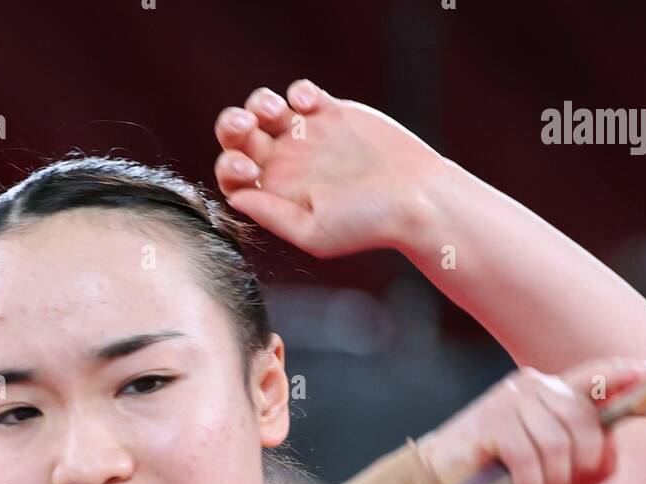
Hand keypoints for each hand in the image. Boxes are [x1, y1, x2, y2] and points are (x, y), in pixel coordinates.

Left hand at [212, 79, 442, 257]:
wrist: (415, 197)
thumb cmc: (367, 224)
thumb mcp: (314, 231)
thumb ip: (272, 216)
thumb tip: (235, 198)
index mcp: (276, 195)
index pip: (233, 177)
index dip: (230, 168)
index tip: (249, 170)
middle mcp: (286, 164)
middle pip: (238, 137)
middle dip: (232, 126)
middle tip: (246, 126)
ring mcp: (307, 137)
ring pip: (263, 109)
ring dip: (259, 103)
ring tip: (278, 113)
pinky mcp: (331, 113)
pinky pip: (301, 93)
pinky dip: (298, 91)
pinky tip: (310, 104)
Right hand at [417, 358, 645, 483]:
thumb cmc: (489, 483)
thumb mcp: (541, 469)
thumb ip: (575, 459)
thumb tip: (610, 458)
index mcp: (544, 392)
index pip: (593, 375)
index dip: (623, 373)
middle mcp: (530, 386)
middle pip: (585, 423)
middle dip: (580, 469)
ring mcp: (510, 399)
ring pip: (560, 446)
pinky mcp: (492, 421)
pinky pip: (531, 460)